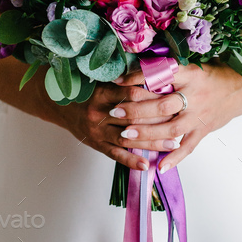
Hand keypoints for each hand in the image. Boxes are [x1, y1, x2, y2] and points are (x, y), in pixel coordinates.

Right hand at [45, 79, 167, 170]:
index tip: (174, 97)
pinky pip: (115, 155)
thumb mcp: (103, 81)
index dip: (154, 96)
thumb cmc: (88, 91)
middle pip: (133, 118)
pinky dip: (131, 160)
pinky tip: (145, 165)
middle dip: (159, 121)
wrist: (60, 105)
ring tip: (173, 145)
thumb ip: (125, 82)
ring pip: (128, 138)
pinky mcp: (96, 144)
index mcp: (103, 93)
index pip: (132, 94)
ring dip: (152, 143)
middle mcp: (99, 113)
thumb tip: (157, 77)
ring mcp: (97, 131)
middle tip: (180, 123)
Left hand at [110, 61, 241, 170]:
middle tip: (115, 112)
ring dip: (147, 134)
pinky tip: (159, 166)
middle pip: (162, 105)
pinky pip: (188, 146)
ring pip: (171, 128)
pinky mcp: (205, 129)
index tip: (117, 81)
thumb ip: (168, 70)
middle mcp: (195, 95)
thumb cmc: (212, 74)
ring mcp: (200, 115)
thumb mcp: (192, 65)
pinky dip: (174, 158)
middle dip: (136, 110)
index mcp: (190, 75)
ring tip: (126, 136)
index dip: (137, 78)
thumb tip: (137, 68)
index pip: (160, 75)